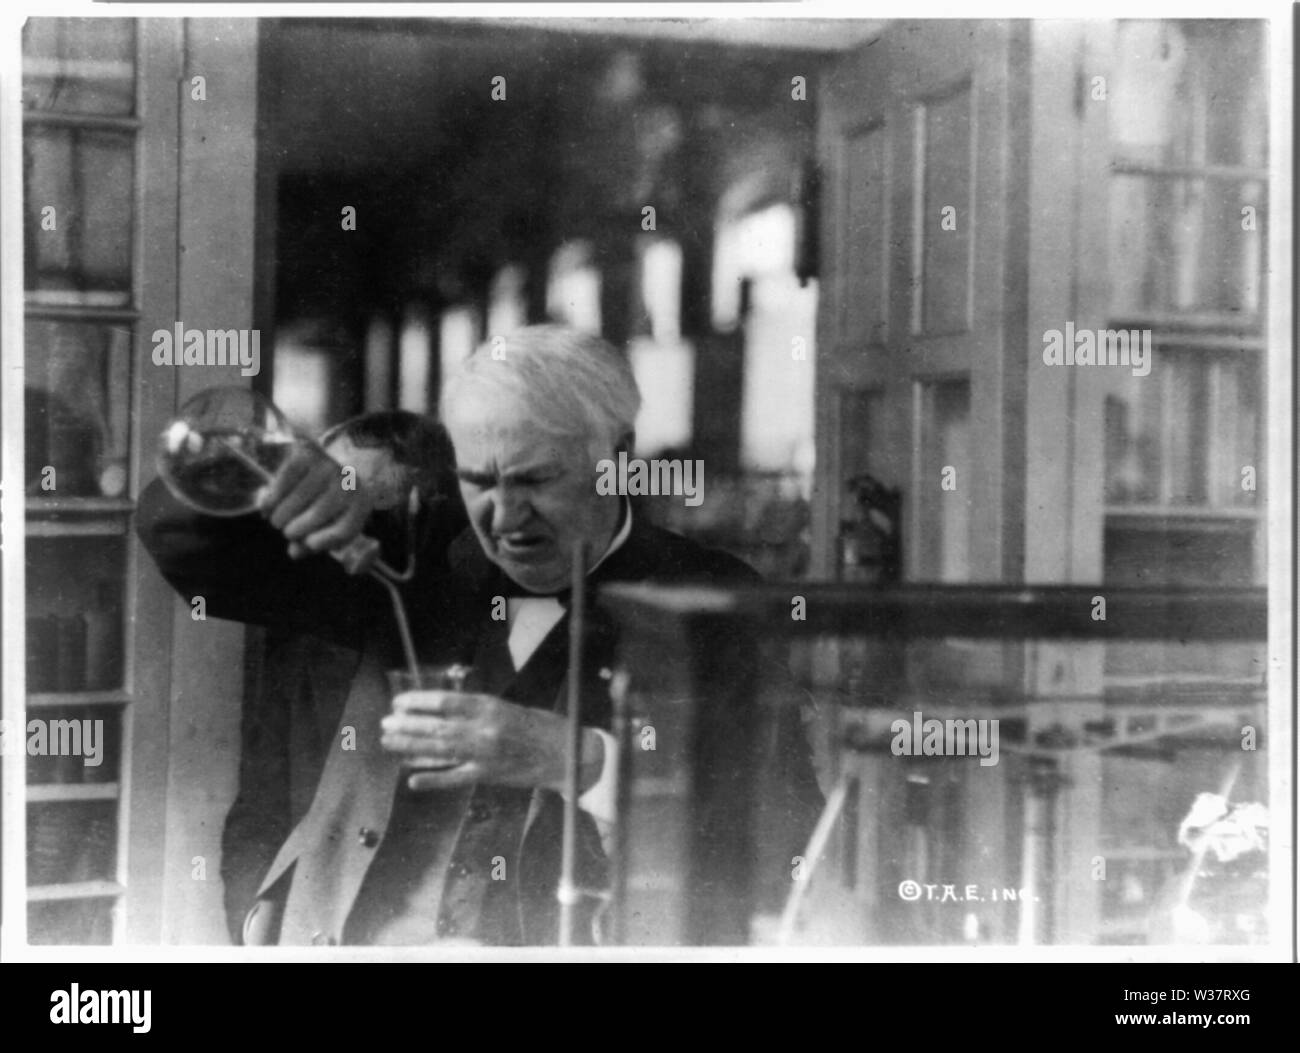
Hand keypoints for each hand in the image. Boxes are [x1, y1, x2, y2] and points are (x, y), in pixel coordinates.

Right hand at [256, 442, 373, 564]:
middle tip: (286, 532)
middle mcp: (349, 482)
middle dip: (295, 530)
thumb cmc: (328, 500)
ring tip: (277, 521)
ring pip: (297, 500)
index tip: (308, 544)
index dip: (324, 542)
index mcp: (361, 503)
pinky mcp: (307, 455)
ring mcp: (328, 466)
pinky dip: (271, 500)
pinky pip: (282, 484)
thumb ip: (312, 541)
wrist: (327, 460)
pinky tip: (268, 507)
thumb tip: (295, 552)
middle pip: (318, 515)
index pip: (345, 529)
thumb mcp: (328, 522)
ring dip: (280, 518)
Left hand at [381, 690, 604, 792]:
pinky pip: (453, 778)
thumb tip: (441, 709)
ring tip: (389, 744)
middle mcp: (483, 729)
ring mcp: (483, 754)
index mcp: (488, 706)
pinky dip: (432, 780)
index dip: (418, 702)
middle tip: (386, 724)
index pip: (444, 702)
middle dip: (407, 726)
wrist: (564, 753)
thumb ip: (476, 709)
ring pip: (439, 751)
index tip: (399, 702)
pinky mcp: (486, 776)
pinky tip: (412, 780)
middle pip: (436, 727)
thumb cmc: (536, 725)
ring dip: (410, 748)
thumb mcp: (505, 707)